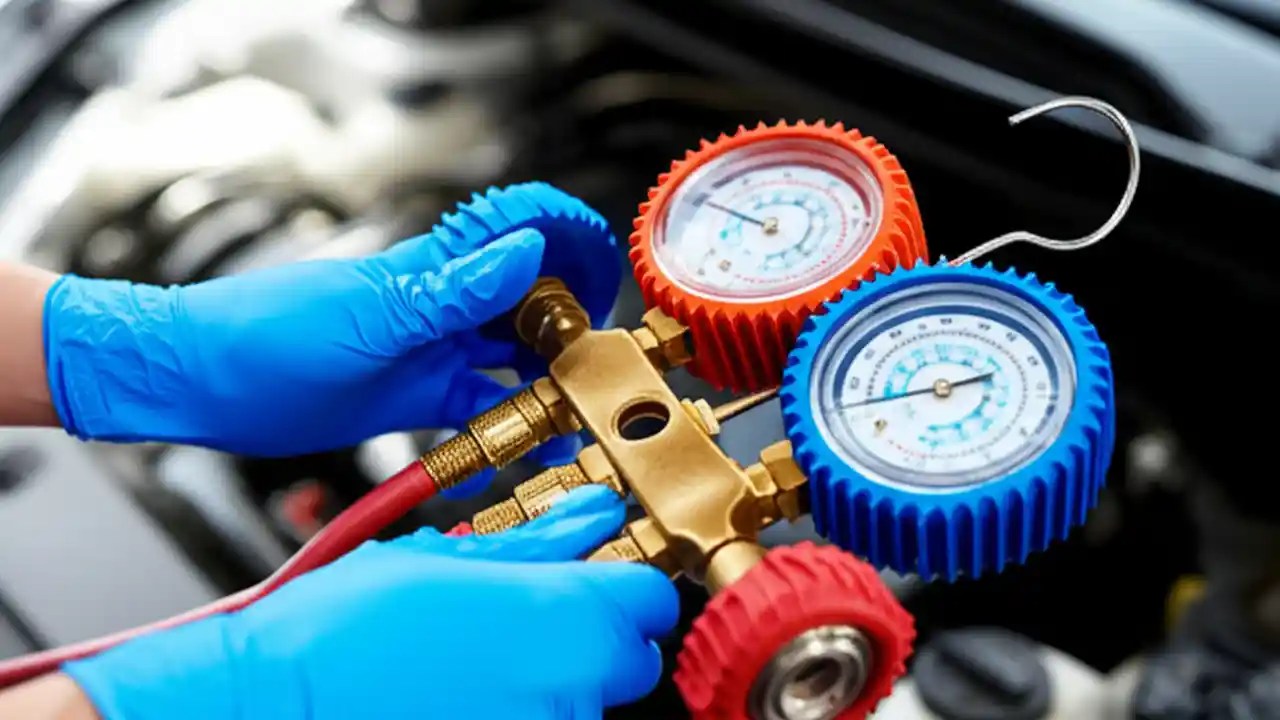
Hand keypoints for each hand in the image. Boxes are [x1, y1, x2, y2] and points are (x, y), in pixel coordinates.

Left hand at [43, 183, 617, 457]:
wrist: (202, 382)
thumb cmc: (267, 332)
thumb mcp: (370, 316)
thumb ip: (451, 292)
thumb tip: (524, 249)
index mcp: (431, 272)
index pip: (514, 240)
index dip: (562, 244)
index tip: (605, 269)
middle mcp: (440, 309)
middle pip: (524, 308)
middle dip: (569, 328)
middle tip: (605, 364)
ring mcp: (429, 353)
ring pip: (507, 361)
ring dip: (544, 381)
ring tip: (582, 409)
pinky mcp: (413, 396)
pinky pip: (475, 407)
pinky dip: (504, 425)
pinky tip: (526, 445)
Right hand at [63, 485, 678, 719]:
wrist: (271, 705)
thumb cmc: (341, 633)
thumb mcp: (448, 557)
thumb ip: (539, 541)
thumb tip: (590, 515)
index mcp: (571, 626)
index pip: (653, 596)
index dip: (621, 580)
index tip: (595, 575)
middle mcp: (573, 693)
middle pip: (626, 654)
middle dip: (587, 634)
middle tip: (520, 617)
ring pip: (582, 697)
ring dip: (546, 677)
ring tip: (474, 657)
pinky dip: (517, 710)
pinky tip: (462, 692)